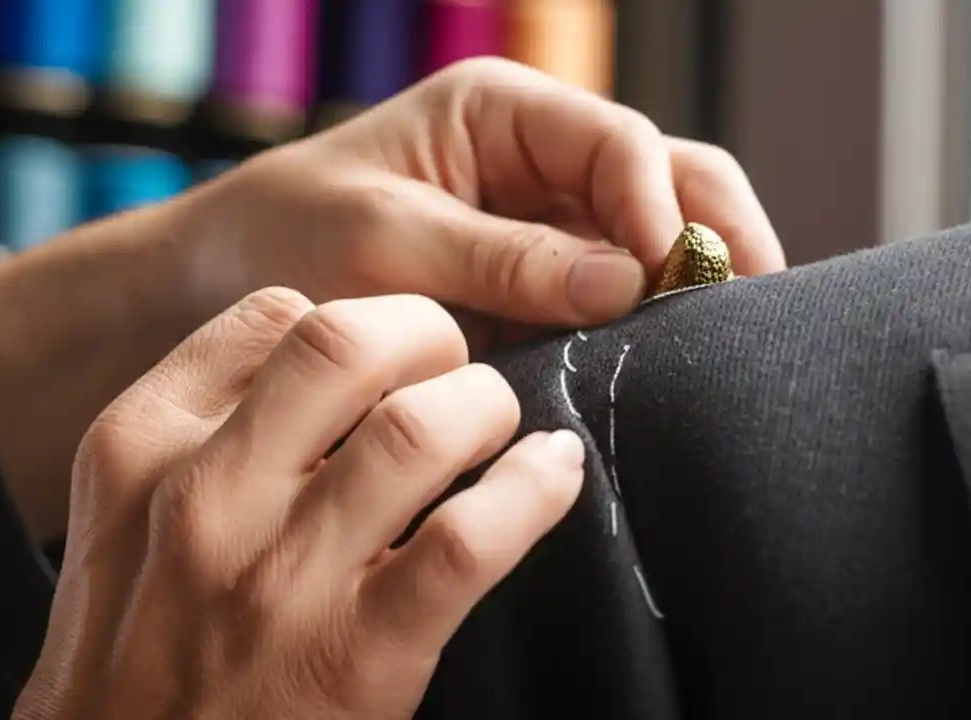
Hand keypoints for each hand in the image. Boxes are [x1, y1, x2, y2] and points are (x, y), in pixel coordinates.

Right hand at [13, 288, 584, 718]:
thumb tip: (329, 357)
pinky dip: (533, 491)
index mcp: (143, 443)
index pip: (274, 314)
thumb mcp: (128, 513)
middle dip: (431, 335)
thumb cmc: (139, 642)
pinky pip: (468, 540)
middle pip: (347, 342)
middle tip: (455, 370)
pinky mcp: (357, 652)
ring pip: (420, 429)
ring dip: (487, 408)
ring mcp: (281, 575)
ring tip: (499, 425)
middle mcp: (204, 494)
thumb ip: (206, 424)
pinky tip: (552, 472)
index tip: (395, 353)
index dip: (358, 319)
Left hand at [182, 57, 783, 348]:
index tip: (668, 281)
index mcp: (500, 112)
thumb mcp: (386, 242)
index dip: (659, 207)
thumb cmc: (285, 238)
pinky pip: (616, 292)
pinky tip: (670, 363)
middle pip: (668, 177)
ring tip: (723, 349)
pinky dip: (649, 322)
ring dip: (693, 283)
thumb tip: (628, 280)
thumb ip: (503, 257)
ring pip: (659, 234)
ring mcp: (543, 220)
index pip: (619, 143)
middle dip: (714, 237)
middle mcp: (536, 156)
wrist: (222, 287)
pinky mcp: (536, 282)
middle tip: (748, 315)